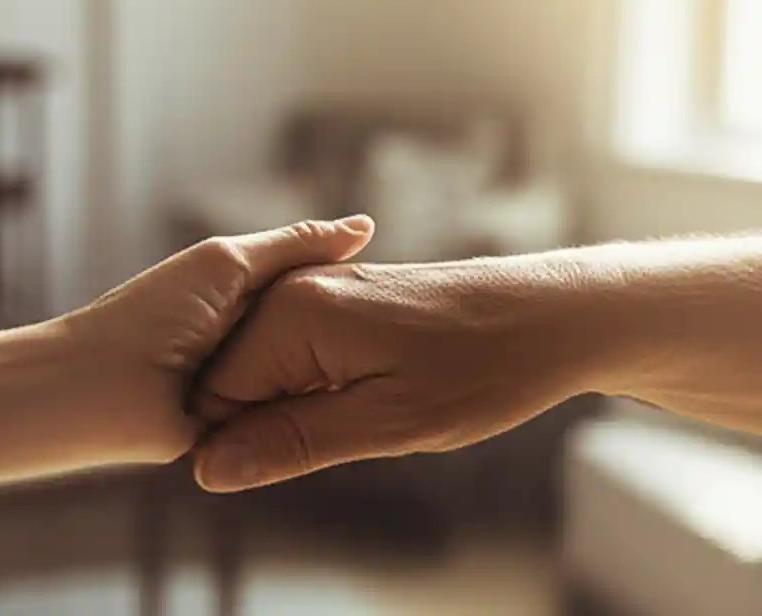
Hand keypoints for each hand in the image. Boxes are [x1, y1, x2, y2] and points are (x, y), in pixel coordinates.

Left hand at [56, 216, 374, 464]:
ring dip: (329, 381)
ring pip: (303, 385)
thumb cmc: (151, 316)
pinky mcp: (235, 432)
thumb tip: (365, 226)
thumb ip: (295, 246)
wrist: (95, 391)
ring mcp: (240, 389)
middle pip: (314, 341)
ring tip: (384, 373)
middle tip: (398, 333)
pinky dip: (307, 420)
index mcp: (240, 296)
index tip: (403, 291)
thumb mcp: (230, 264)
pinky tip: (350, 410)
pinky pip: (283, 426)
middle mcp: (244, 341)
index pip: (312, 291)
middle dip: (345, 340)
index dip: (351, 291)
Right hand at [191, 251, 597, 490]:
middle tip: (349, 437)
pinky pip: (302, 355)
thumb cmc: (482, 368)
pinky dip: (323, 389)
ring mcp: (321, 292)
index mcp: (291, 316)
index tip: (299, 462)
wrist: (553, 314)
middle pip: (234, 381)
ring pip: (269, 372)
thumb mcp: (387, 423)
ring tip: (371, 416)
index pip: (209, 396)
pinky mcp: (346, 302)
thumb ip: (292, 443)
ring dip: (301, 410)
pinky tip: (375, 398)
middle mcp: (295, 292)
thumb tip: (209, 470)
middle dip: (270, 426)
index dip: (238, 446)